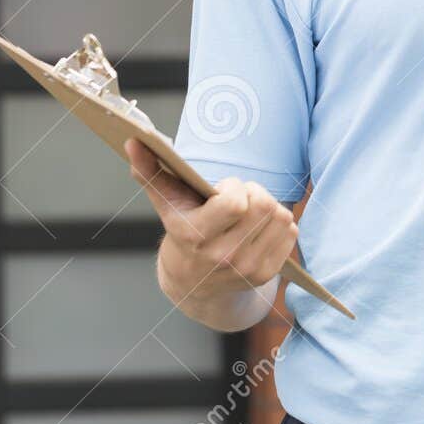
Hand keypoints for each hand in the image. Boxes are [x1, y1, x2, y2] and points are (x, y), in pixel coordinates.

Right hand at [125, 138, 297, 301]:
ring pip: (281, 217)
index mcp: (196, 235)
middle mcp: (223, 256)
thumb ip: (149, 170)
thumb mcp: (165, 202)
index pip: (236, 202)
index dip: (234, 187)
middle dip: (254, 193)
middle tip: (239, 198)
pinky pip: (290, 232)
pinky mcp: (265, 274)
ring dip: (268, 207)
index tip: (222, 190)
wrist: (192, 283)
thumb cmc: (181, 229)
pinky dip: (279, 224)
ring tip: (248, 212)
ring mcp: (246, 269)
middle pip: (264, 206)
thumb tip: (133, 140)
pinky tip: (259, 228)